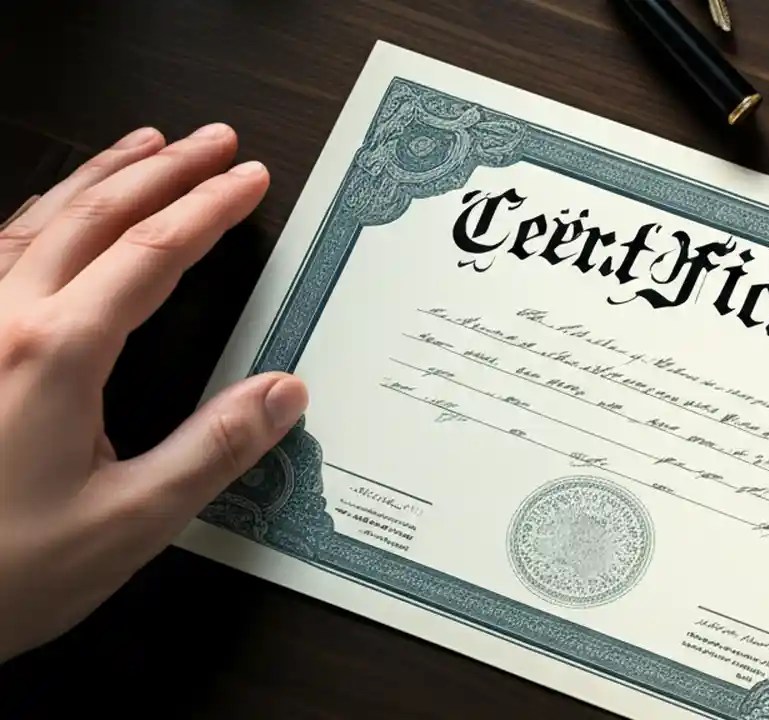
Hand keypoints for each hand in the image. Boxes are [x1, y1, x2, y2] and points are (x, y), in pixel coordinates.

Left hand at [0, 125, 307, 660]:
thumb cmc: (5, 572)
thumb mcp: (130, 522)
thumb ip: (214, 449)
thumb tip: (285, 393)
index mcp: (56, 354)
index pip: (151, 254)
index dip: (208, 208)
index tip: (250, 179)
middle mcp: (4, 321)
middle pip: (94, 216)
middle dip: (163, 169)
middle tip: (216, 140)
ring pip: (37, 221)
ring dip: (99, 175)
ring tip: (146, 145)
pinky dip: (44, 214)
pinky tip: (57, 214)